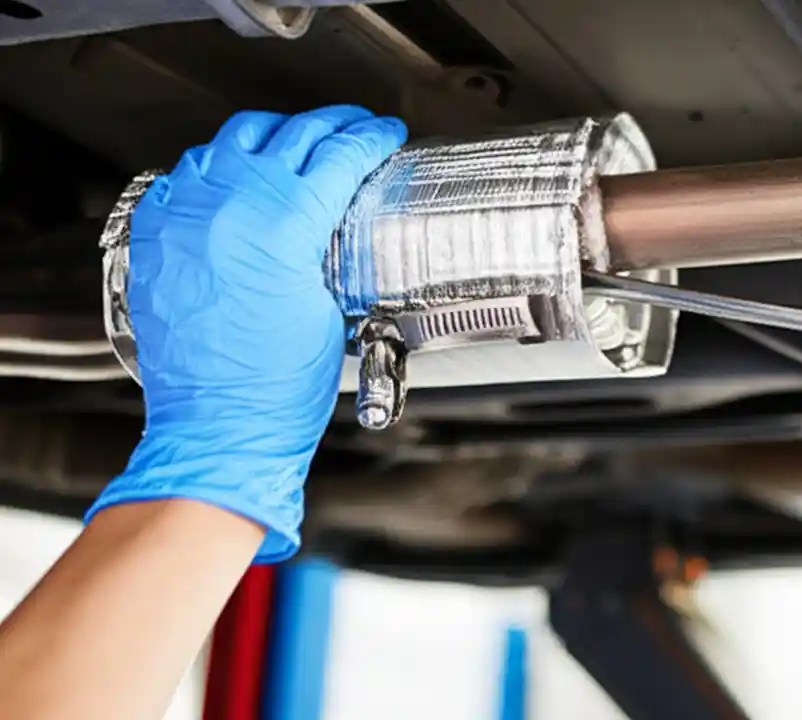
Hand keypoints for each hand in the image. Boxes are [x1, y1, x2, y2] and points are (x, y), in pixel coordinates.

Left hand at [87, 106, 406, 561]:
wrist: (217, 429)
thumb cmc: (276, 389)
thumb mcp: (332, 308)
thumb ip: (330, 245)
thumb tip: (338, 212)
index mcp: (281, 224)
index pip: (337, 154)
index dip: (369, 137)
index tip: (383, 133)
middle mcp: (227, 207)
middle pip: (290, 134)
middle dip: (331, 125)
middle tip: (354, 127)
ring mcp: (185, 215)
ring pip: (233, 140)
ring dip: (275, 134)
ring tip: (298, 141)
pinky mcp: (156, 234)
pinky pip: (187, 172)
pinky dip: (219, 163)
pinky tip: (237, 173)